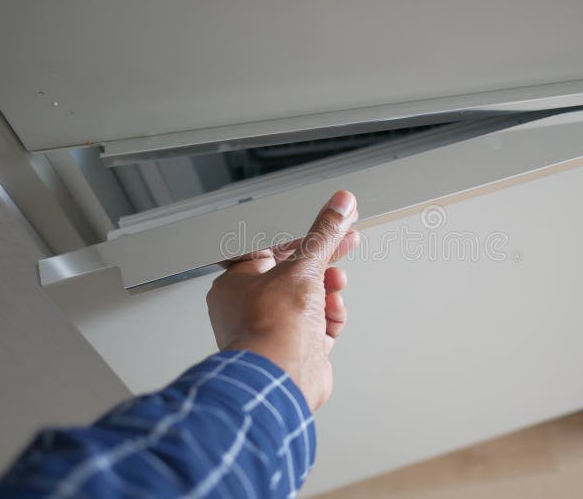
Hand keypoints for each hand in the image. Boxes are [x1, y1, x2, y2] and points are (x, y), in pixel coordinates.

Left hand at [206, 191, 358, 410]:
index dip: (305, 239)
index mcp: (236, 284)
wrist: (282, 378)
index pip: (274, 251)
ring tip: (335, 287)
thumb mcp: (304, 268)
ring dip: (327, 293)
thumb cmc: (272, 328)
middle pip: (294, 276)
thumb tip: (339, 205)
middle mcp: (250, 309)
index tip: (328, 229)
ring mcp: (272, 331)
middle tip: (345, 245)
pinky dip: (329, 320)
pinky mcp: (294, 350)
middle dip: (323, 266)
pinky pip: (317, 327)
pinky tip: (332, 317)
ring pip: (308, 301)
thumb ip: (324, 234)